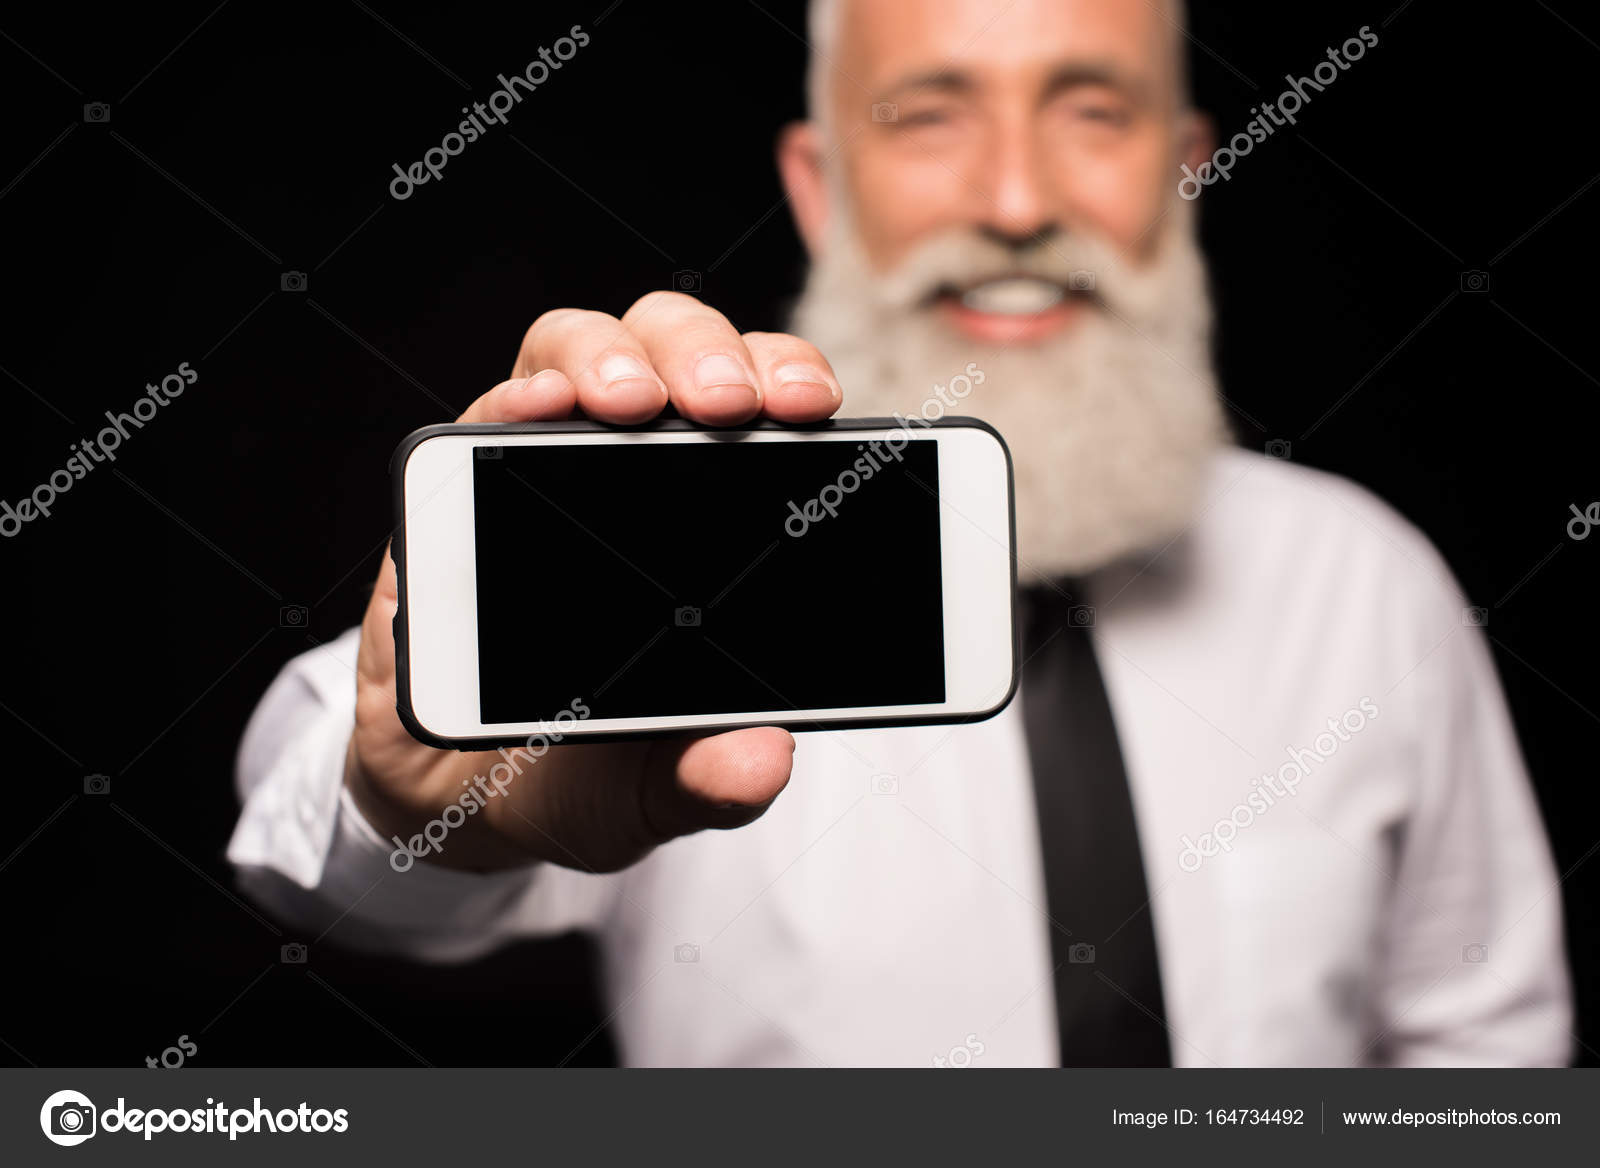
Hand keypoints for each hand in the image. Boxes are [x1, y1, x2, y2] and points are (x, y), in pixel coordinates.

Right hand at [346, 292, 844, 872]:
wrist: (458, 800)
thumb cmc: (583, 775)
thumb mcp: (656, 792)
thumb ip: (710, 779)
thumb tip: (764, 759)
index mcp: (717, 525)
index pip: (768, 413)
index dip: (792, 381)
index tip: (813, 407)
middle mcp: (638, 474)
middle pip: (684, 352)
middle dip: (717, 355)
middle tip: (735, 406)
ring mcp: (549, 469)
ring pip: (589, 348)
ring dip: (618, 358)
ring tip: (635, 405)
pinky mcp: (467, 488)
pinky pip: (492, 408)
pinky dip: (518, 395)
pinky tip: (538, 408)